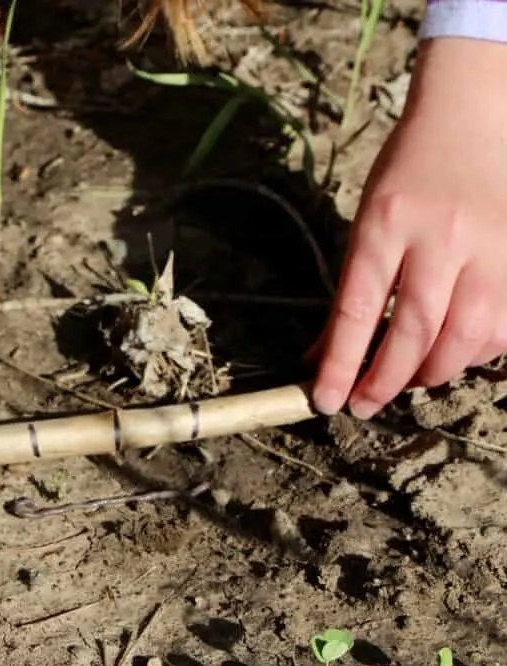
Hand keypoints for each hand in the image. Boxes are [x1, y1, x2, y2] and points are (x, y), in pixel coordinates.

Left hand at [312, 38, 506, 417]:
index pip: (356, 309)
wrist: (470, 117)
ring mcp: (488, 247)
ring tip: (406, 381)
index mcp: (385, 223)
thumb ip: (349, 288)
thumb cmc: (406, 172)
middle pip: (414, 329)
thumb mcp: (364, 220)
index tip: (324, 399)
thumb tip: (323, 355)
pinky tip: (453, 353)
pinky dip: (476, 351)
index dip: (341, 363)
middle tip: (363, 403)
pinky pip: (502, 324)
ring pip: (466, 335)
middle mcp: (440, 236)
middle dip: (386, 379)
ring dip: (432, 371)